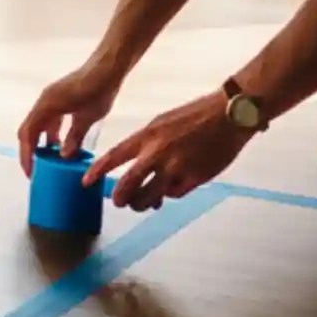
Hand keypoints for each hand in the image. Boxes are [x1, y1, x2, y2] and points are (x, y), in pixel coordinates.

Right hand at [18, 63, 121, 175]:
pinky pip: (48, 120)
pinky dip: (50, 134)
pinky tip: (60, 145)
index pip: (27, 135)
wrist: (107, 68)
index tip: (31, 173)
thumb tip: (63, 156)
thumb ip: (74, 137)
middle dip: (30, 151)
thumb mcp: (87, 118)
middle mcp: (43, 103)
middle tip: (36, 170)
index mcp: (46, 107)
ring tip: (48, 161)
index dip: (27, 155)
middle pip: (28, 131)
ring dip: (41, 143)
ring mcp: (49, 100)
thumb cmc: (99, 91)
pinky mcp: (58, 99)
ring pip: (38, 126)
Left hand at [82, 90, 254, 210]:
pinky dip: (170, 194)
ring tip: (143, 203)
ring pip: (149, 197)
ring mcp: (176, 167)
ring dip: (143, 203)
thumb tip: (138, 170)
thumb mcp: (162, 123)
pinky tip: (173, 188)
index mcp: (147, 136)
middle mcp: (158, 153)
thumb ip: (148, 146)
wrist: (230, 113)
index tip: (86, 182)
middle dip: (119, 198)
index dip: (97, 171)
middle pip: (127, 185)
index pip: (114, 157)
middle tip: (118, 203)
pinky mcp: (195, 178)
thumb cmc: (195, 116)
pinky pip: (174, 194)